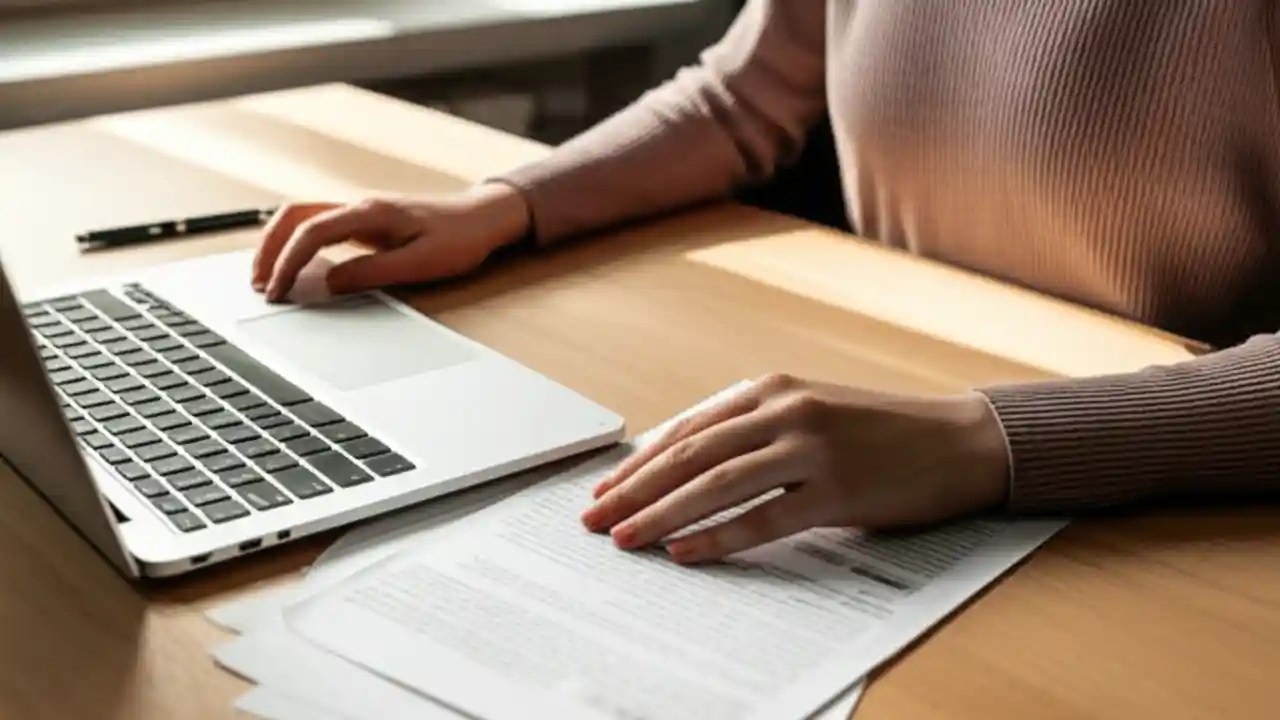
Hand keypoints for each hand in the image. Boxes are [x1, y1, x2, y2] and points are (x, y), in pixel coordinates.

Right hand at [252, 183, 531, 301]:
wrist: (484, 217)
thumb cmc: (460, 238)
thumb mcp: (420, 263)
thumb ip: (372, 273)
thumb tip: (329, 284)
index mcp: (370, 212)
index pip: (311, 232)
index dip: (289, 262)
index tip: (278, 290)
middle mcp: (359, 206)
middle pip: (294, 216)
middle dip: (269, 249)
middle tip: (259, 284)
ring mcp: (361, 211)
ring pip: (303, 217)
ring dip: (279, 243)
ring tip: (269, 277)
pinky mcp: (366, 221)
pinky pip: (319, 225)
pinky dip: (298, 242)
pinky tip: (295, 265)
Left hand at [581, 374, 1009, 563]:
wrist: (958, 441)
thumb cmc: (879, 431)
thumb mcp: (809, 412)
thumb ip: (751, 431)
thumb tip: (683, 466)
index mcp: (772, 389)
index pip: (687, 431)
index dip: (639, 464)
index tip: (604, 490)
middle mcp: (786, 411)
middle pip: (690, 456)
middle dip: (635, 491)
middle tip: (595, 520)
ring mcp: (812, 449)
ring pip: (716, 485)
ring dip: (662, 514)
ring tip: (625, 539)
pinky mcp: (838, 491)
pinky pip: (763, 518)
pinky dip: (718, 537)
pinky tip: (685, 552)